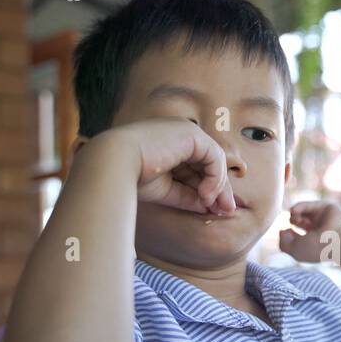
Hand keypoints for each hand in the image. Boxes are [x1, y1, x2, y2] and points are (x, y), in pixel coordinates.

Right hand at [87, 118, 236, 214]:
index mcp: (170, 143)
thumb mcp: (166, 190)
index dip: (208, 187)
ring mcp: (186, 130)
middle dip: (220, 188)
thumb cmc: (132, 177)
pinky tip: (206, 195)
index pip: (197, 166)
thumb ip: (188, 195)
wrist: (114, 163)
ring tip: (213, 206)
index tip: (213, 209)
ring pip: (215, 160)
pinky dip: (214, 178)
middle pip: (210, 163)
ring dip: (218, 186)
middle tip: (227, 211)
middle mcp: (180, 132)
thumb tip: (209, 206)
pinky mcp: (192, 134)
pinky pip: (215, 157)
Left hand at [279, 201, 340, 262]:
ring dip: (293, 214)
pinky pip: (308, 205)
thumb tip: (282, 230)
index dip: (286, 234)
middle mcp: (316, 231)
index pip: (294, 235)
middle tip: (291, 227)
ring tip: (294, 219)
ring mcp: (321, 218)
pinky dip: (298, 207)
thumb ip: (282, 242)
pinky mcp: (325, 208)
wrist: (337, 239)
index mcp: (311, 243)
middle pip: (297, 221)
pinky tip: (293, 211)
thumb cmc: (317, 248)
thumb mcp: (294, 250)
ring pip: (302, 212)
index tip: (285, 234)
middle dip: (291, 222)